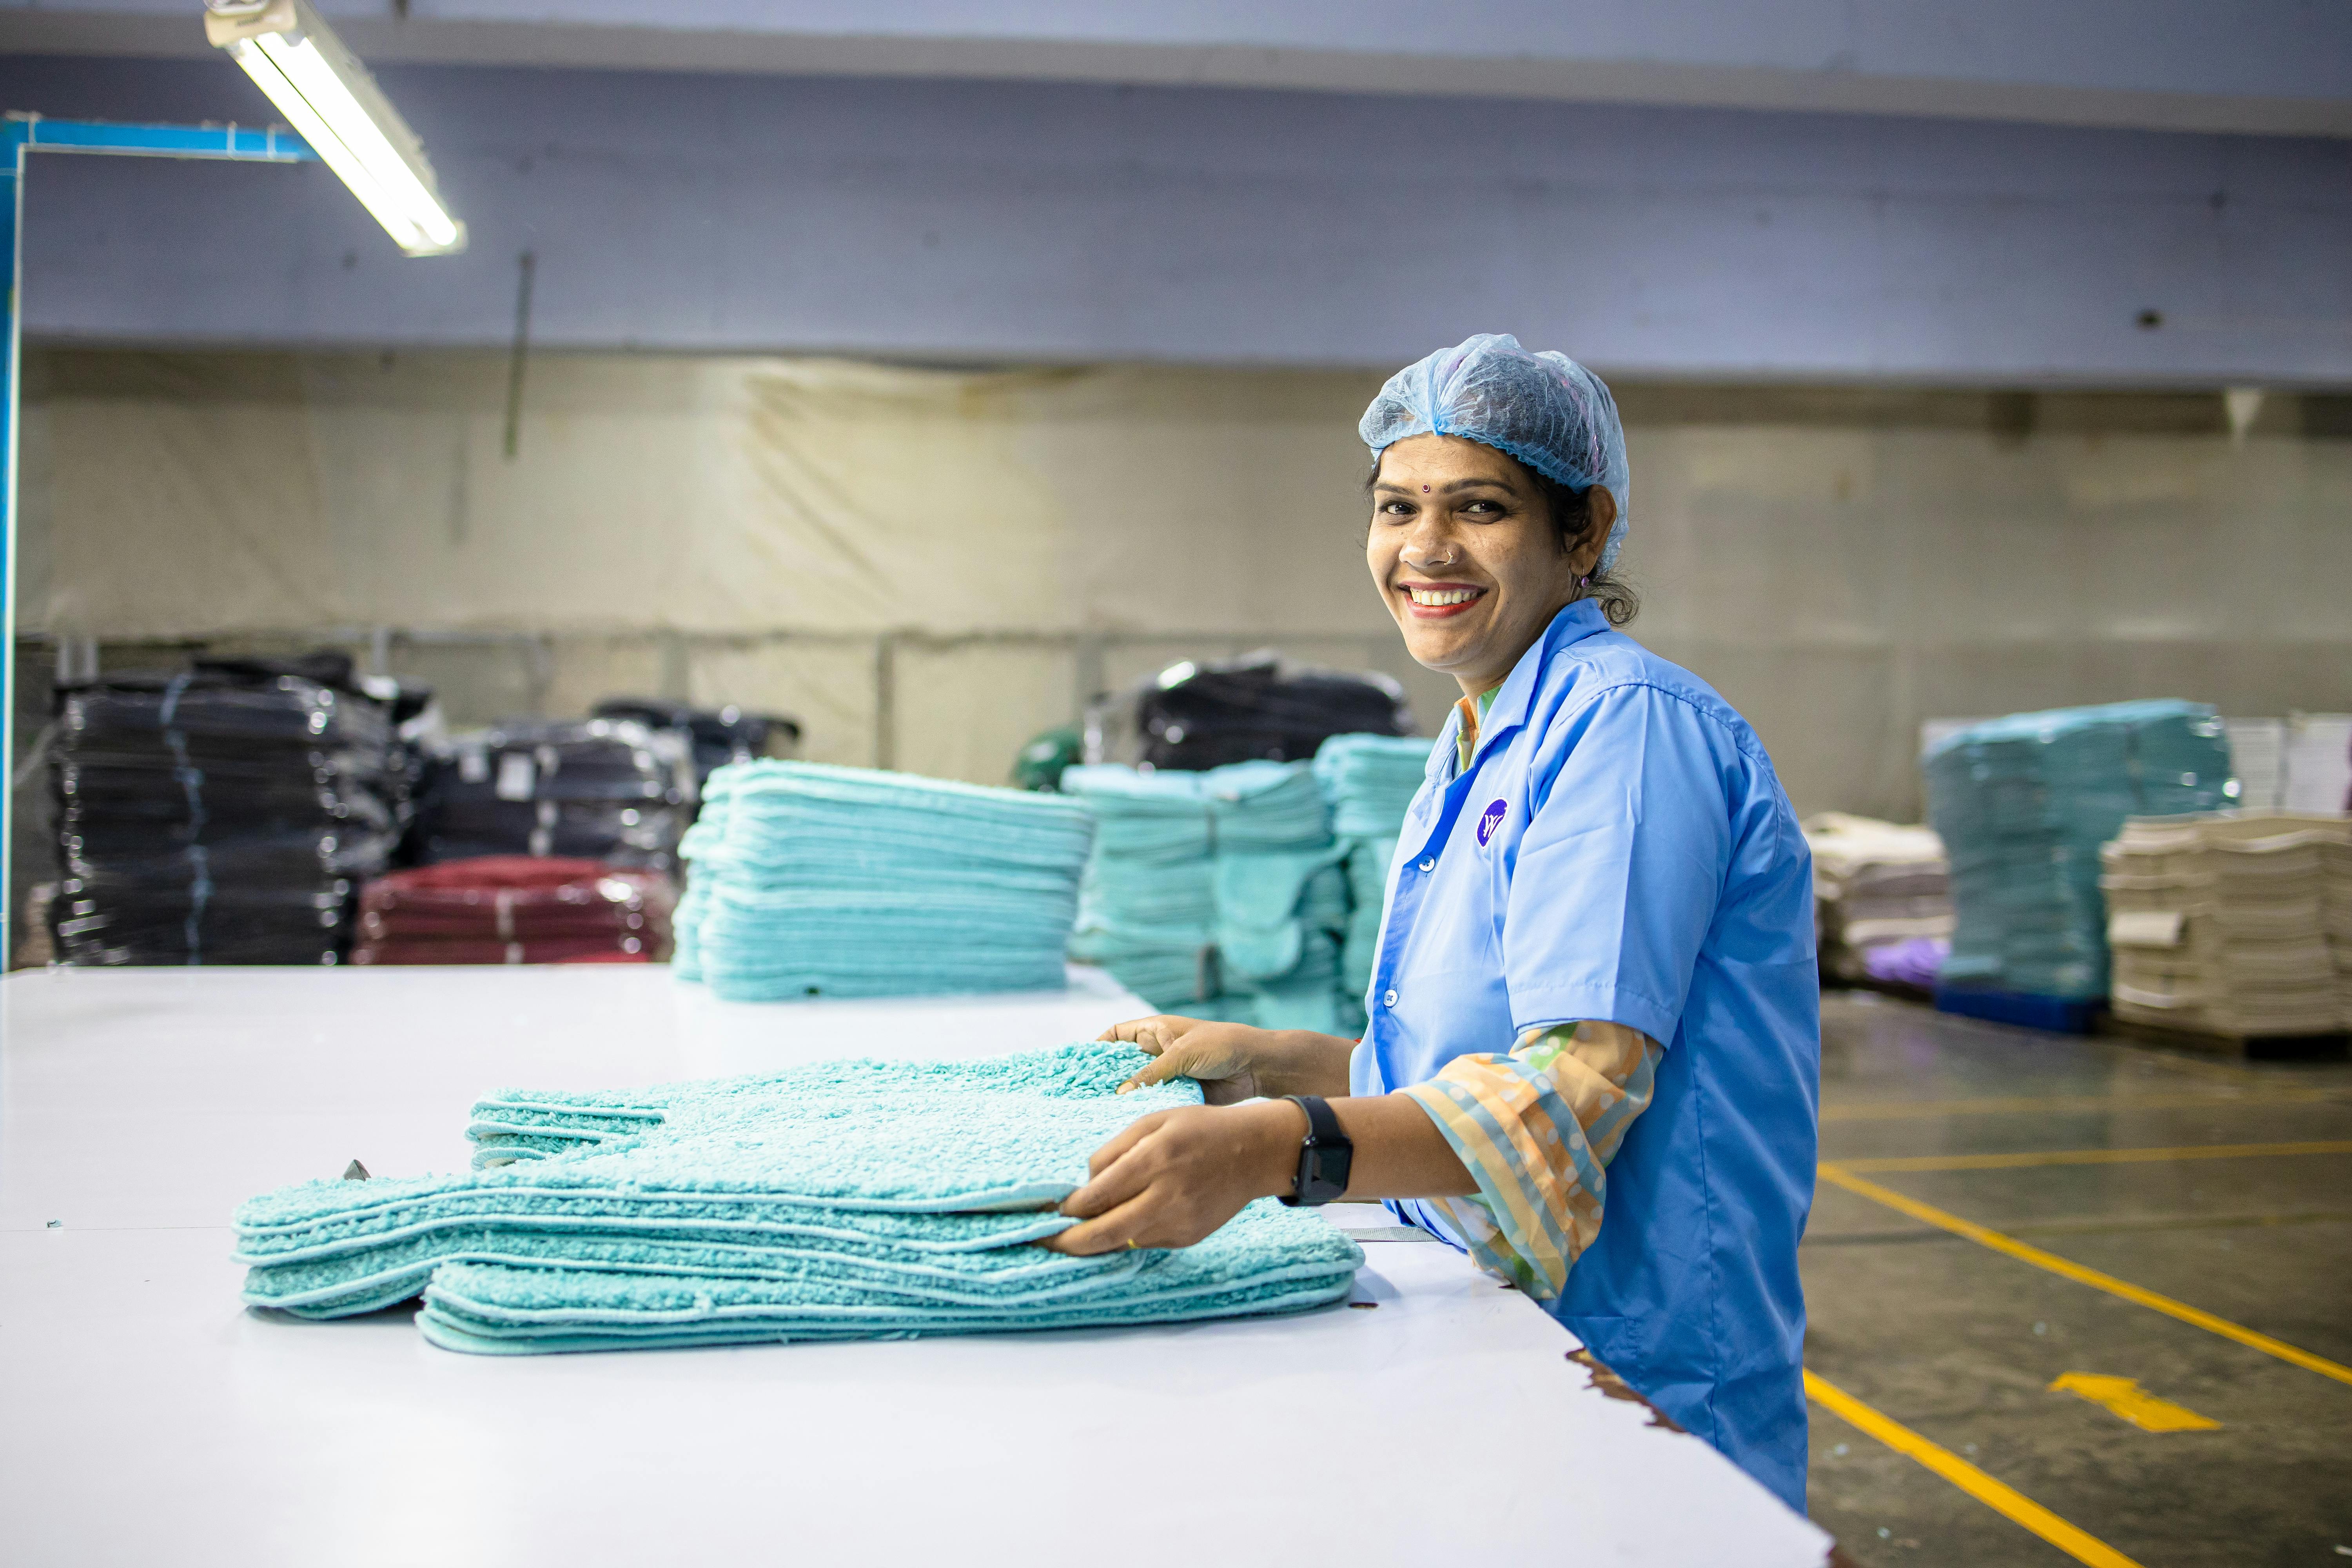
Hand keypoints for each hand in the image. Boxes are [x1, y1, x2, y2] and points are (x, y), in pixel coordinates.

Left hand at [1038, 1099, 1302, 1254]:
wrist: (1255, 1154)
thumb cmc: (1201, 1130)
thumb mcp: (1154, 1121)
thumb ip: (1115, 1150)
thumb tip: (1085, 1181)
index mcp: (1154, 1159)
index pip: (1096, 1196)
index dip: (1067, 1208)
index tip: (1048, 1210)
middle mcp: (1166, 1195)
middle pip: (1103, 1233)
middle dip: (1066, 1242)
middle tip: (1040, 1240)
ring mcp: (1178, 1221)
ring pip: (1122, 1242)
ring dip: (1093, 1241)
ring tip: (1070, 1236)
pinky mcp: (1187, 1237)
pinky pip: (1144, 1240)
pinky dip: (1125, 1235)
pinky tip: (1116, 1224)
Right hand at [1099, 1015, 1355, 1103]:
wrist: (1258, 1067)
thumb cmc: (1222, 1046)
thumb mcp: (1182, 1054)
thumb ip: (1151, 1073)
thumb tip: (1121, 1093)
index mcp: (1155, 1031)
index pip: (1116, 1035)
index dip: (1097, 1047)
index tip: (1078, 1065)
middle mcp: (1156, 1054)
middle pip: (1122, 1066)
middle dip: (1105, 1080)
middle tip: (1082, 1100)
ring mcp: (1167, 1076)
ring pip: (1137, 1089)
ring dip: (1124, 1102)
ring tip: (1099, 1118)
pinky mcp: (1178, 1096)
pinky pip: (1155, 1106)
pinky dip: (1145, 1115)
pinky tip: (1130, 1130)